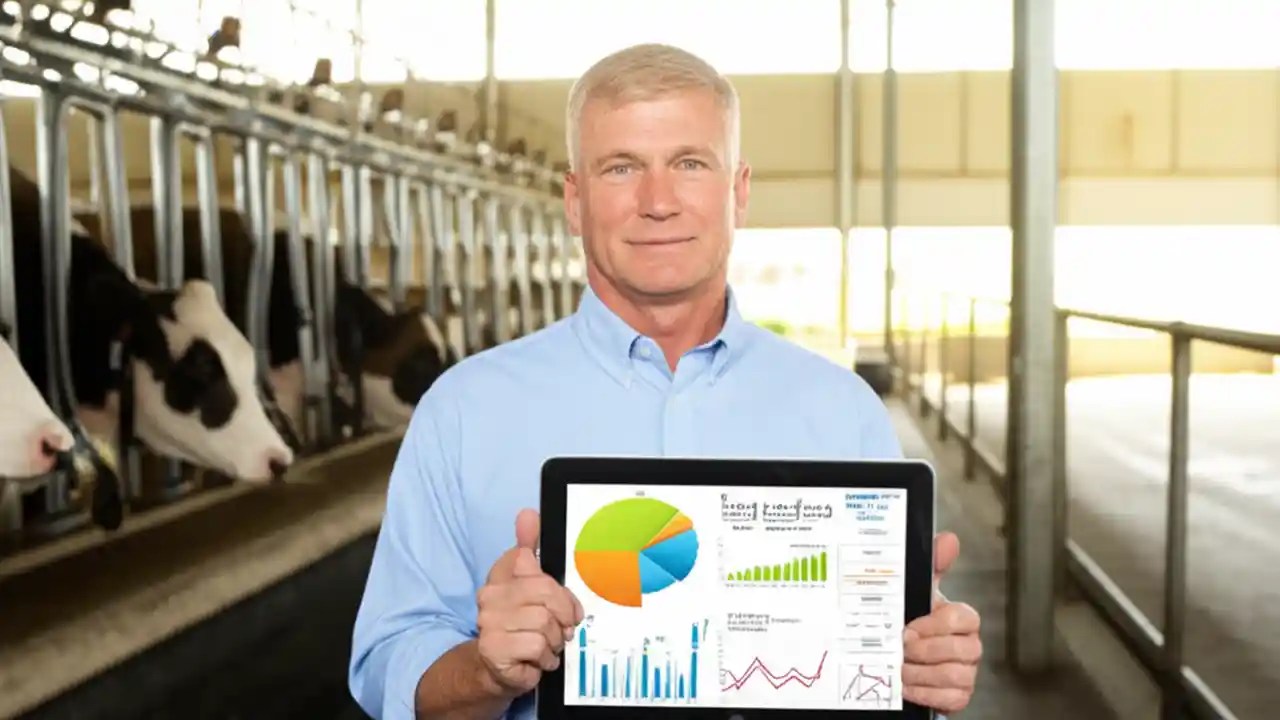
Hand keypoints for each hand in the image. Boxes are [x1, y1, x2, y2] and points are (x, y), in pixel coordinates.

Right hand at [475, 508, 584, 696]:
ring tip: (545, 643)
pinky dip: (545, 657)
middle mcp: (490, 595)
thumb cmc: (521, 623)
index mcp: (500, 575)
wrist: (497, 667)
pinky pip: (537, 646)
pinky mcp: (494, 650)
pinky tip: (537, 658)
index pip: (527, 558)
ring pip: (545, 622)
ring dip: (554, 639)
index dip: (556, 585)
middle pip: (546, 592)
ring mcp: (489, 622)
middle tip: (561, 627)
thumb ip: (530, 548)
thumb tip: (528, 514)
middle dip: (562, 615)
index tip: (558, 599)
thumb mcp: (531, 585)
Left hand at [902, 532, 981, 713]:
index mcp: (961, 619)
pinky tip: (908, 688)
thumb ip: (932, 566)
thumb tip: (949, 539)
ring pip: (956, 675)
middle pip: (962, 650)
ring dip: (922, 674)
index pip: (963, 618)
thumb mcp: (917, 592)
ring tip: (900, 670)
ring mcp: (967, 672)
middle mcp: (969, 646)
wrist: (901, 658)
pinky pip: (953, 698)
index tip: (908, 629)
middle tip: (900, 650)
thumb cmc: (912, 622)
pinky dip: (927, 693)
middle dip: (926, 651)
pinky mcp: (959, 695)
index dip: (936, 625)